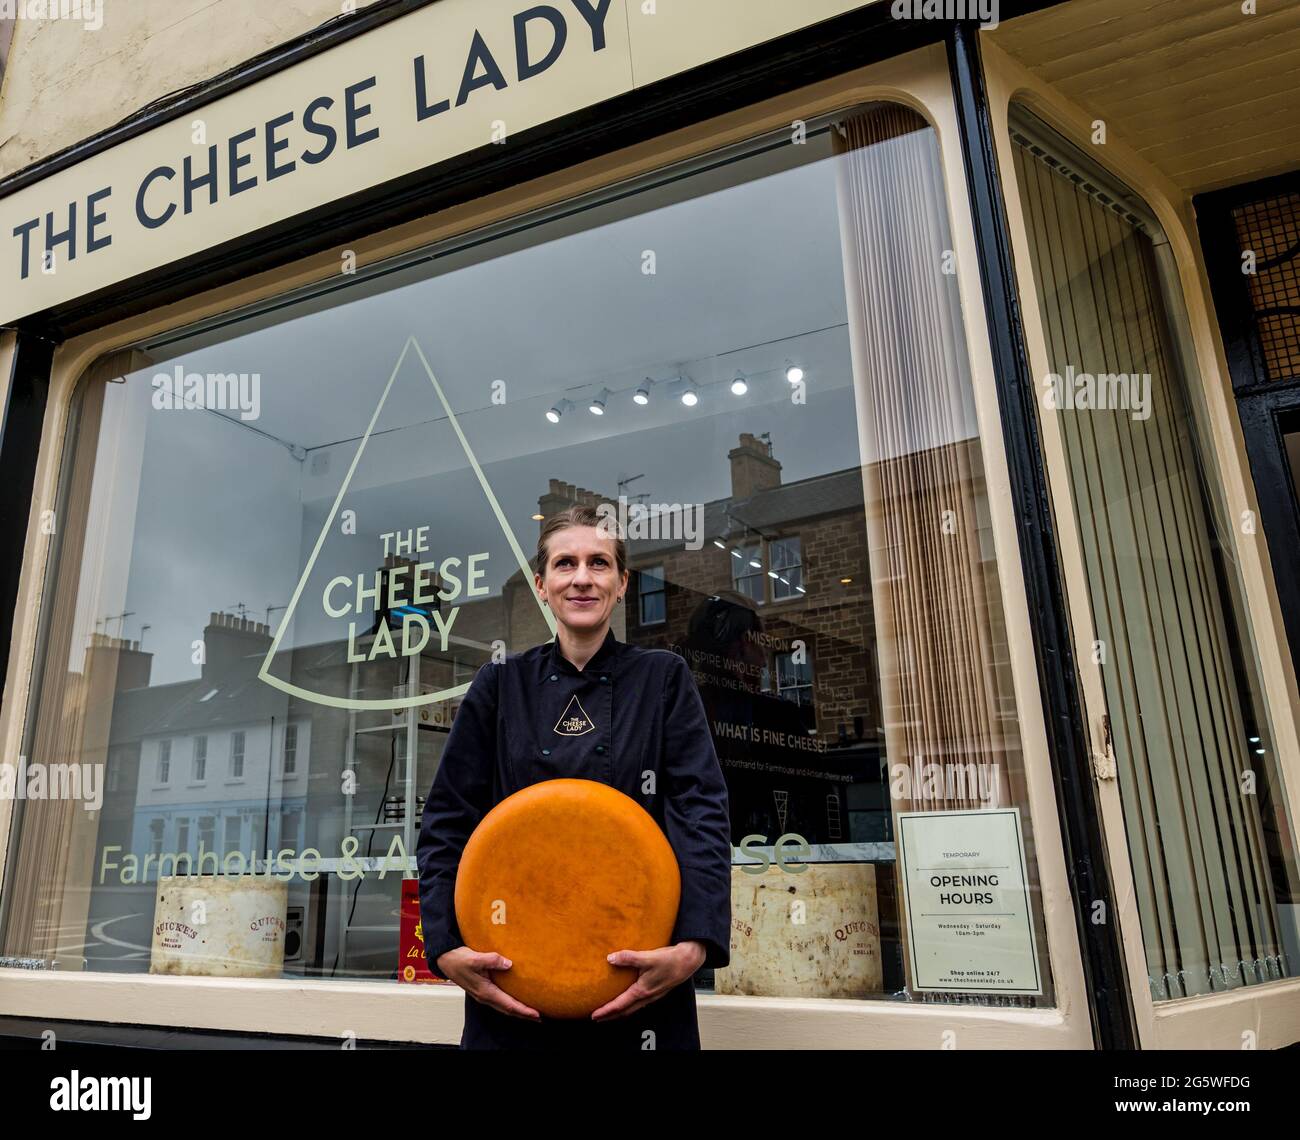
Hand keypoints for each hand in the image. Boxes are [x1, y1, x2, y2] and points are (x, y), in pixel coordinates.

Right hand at [435, 947, 541, 1020]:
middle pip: (508, 1009)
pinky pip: (500, 1000)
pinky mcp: (482, 989)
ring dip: (517, 1010)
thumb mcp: (475, 957)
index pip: (508, 1004)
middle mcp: (485, 996)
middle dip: (524, 1014)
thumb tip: (509, 964)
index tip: (537, 1014)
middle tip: (539, 1016)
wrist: (445, 959)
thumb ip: (492, 960)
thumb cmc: (458, 959)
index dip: (523, 1010)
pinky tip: (515, 999)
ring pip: (504, 1006)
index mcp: (485, 992)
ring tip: (530, 1011)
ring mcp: (483, 994)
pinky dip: (510, 1003)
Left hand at [590, 940, 707, 1021]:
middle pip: (624, 1012)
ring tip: (610, 1011)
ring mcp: (652, 996)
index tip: (594, 1015)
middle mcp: (646, 997)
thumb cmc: (670, 960)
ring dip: (619, 1012)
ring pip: (632, 1009)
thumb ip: (628, 957)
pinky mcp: (656, 991)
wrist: (688, 961)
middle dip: (610, 1016)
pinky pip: (639, 1004)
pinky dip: (629, 1006)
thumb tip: (610, 958)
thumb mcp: (647, 957)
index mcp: (642, 991)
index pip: (619, 1005)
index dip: (605, 1011)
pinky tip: (628, 1000)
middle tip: (597, 1018)